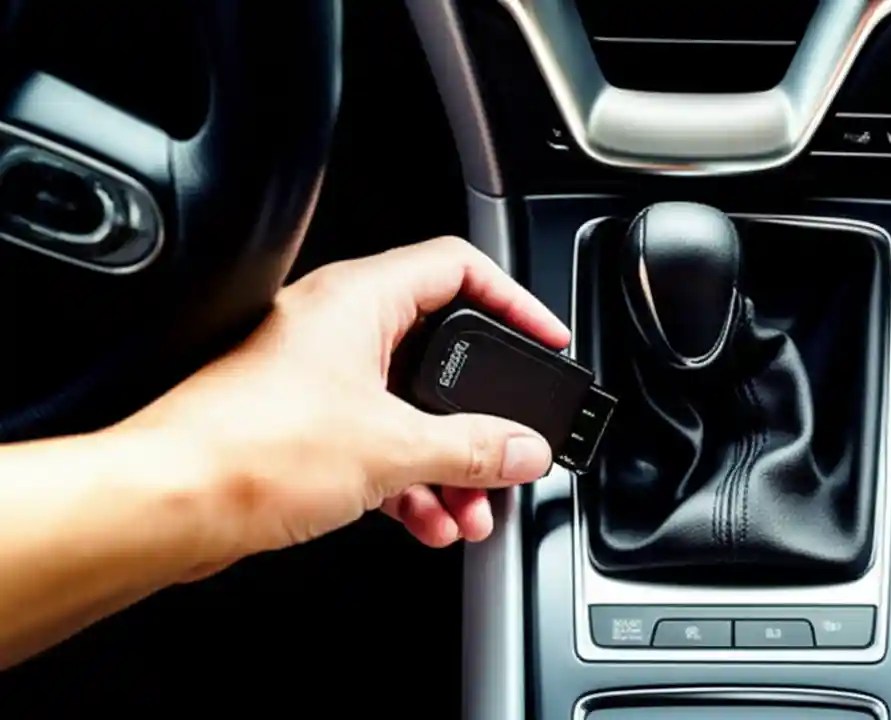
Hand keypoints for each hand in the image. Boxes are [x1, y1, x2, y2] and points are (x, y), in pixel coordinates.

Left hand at [115, 236, 569, 559]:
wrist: (165, 504)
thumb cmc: (245, 450)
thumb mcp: (390, 448)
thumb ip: (471, 448)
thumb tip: (521, 448)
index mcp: (357, 301)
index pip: (457, 268)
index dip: (513, 299)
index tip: (545, 339)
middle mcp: (336, 328)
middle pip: (438, 352)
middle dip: (480, 413)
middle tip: (511, 444)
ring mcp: (316, 378)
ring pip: (408, 408)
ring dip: (446, 460)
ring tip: (470, 505)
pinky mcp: (302, 427)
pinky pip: (377, 444)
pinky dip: (407, 480)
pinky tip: (427, 519)